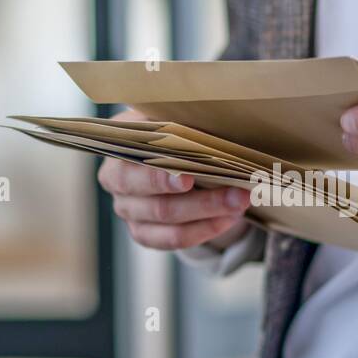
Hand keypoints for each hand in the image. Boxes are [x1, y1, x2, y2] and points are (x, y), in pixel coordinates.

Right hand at [98, 108, 252, 250]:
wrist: (172, 152)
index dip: (159, 176)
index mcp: (118, 148)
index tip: (189, 178)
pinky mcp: (144, 232)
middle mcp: (116, 182)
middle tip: (235, 193)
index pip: (133, 167)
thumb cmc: (172, 131)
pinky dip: (204, 230)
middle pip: (155, 201)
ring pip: (168, 221)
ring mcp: (129, 210)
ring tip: (240, 202)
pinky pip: (174, 239)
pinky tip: (228, 218)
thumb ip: (185, 124)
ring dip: (209, 213)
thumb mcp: (174, 119)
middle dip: (198, 201)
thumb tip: (216, 126)